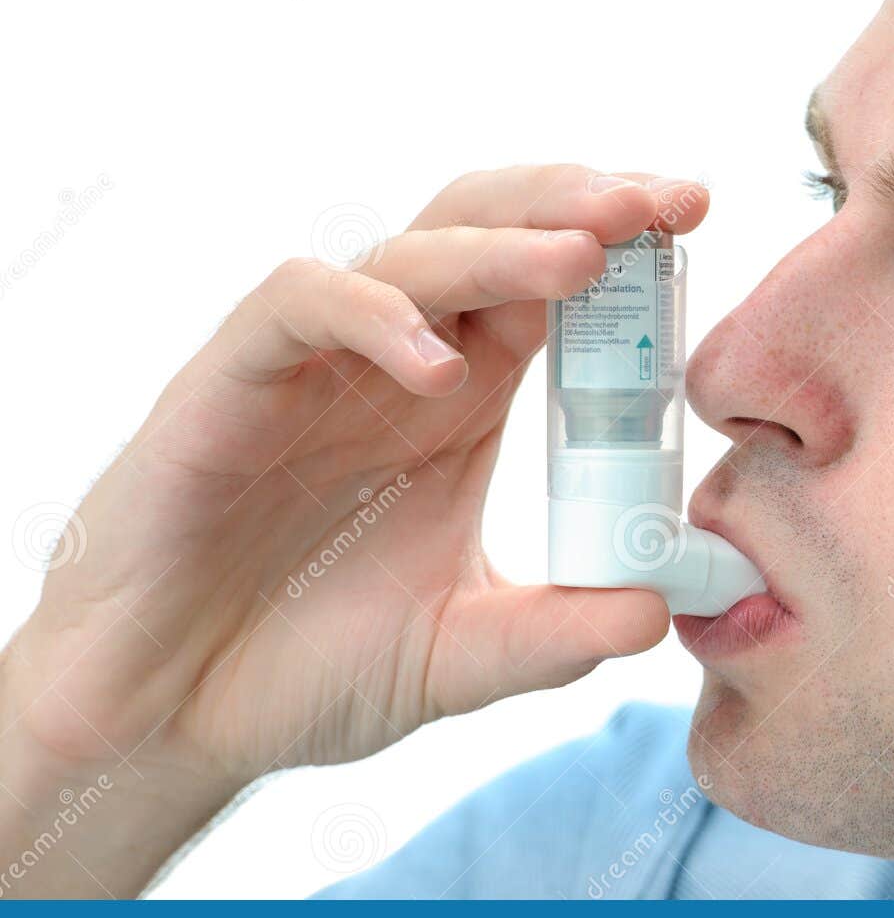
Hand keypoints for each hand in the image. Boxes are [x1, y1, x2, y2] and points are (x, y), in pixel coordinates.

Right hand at [0, 165, 705, 893]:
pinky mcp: (235, 382)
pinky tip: (438, 368)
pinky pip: (301, 306)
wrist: (173, 714)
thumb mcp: (460, 654)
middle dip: (579, 204)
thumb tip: (660, 612)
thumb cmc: (307, 668)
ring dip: (501, 246)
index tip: (696, 221)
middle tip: (665, 203)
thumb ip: (555, 634)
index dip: (625, 248)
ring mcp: (320, 365)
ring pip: (412, 249)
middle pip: (494, 229)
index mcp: (470, 399)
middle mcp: (404, 362)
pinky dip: (373, 316)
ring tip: (583, 261)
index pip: (556, 288)